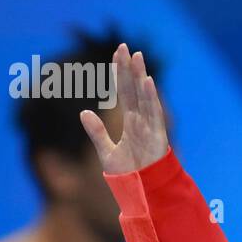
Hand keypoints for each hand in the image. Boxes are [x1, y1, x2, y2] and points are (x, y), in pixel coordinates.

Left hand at [80, 43, 169, 175]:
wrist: (142, 193)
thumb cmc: (128, 174)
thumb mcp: (106, 153)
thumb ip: (96, 132)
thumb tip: (83, 113)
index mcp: (130, 123)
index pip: (123, 94)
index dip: (119, 76)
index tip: (115, 57)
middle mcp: (141, 120)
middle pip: (133, 89)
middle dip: (129, 69)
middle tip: (123, 47)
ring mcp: (150, 126)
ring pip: (144, 96)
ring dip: (140, 76)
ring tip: (135, 57)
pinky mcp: (157, 135)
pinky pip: (154, 114)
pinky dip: (150, 98)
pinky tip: (146, 82)